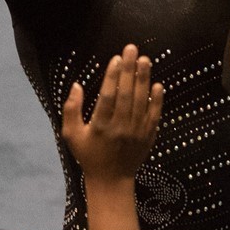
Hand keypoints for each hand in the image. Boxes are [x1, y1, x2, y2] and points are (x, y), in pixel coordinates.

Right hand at [60, 45, 163, 183]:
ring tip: (145, 60)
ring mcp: (136, 132)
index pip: (108, 96)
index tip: (116, 58)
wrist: (111, 180)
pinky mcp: (148, 136)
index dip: (113, 76)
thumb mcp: (71, 135)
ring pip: (141, 101)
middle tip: (132, 49)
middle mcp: (120, 127)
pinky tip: (158, 84)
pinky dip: (157, 100)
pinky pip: (154, 115)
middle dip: (130, 70)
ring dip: (144, 79)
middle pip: (126, 94)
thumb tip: (77, 85)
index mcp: (100, 126)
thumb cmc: (89, 155)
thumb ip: (71, 110)